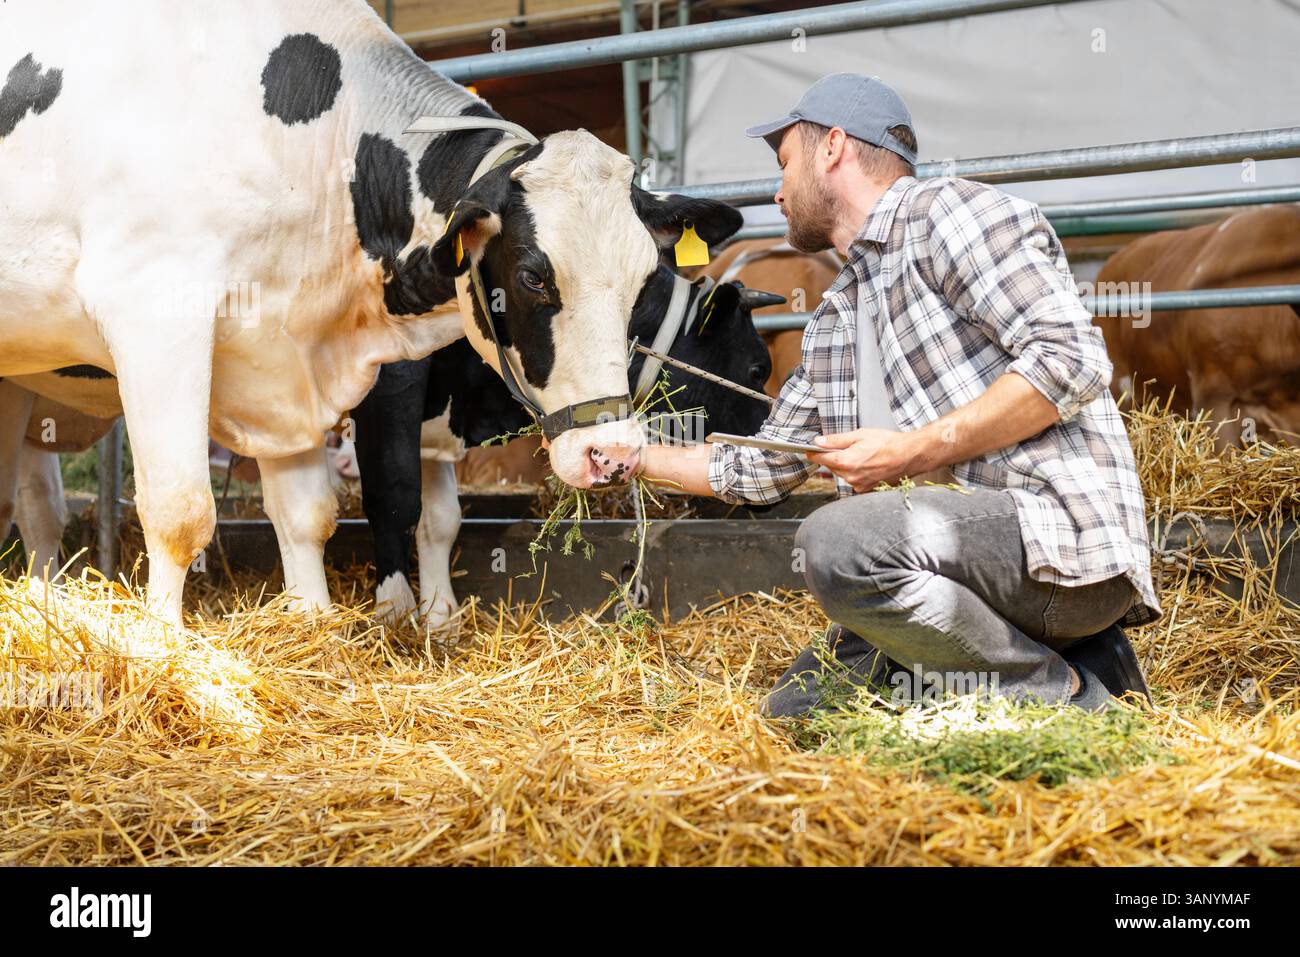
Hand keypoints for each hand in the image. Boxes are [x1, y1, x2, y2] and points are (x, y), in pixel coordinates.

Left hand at [807, 428, 924, 492]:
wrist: (908, 456)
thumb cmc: (888, 443)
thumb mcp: (859, 435)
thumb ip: (836, 440)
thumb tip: (819, 441)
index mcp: (846, 461)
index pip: (821, 459)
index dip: (814, 453)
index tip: (809, 450)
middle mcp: (851, 476)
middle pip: (832, 467)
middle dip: (834, 457)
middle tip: (846, 447)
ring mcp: (858, 485)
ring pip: (843, 474)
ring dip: (846, 465)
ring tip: (862, 454)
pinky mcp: (866, 489)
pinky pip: (853, 479)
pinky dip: (855, 472)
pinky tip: (867, 464)